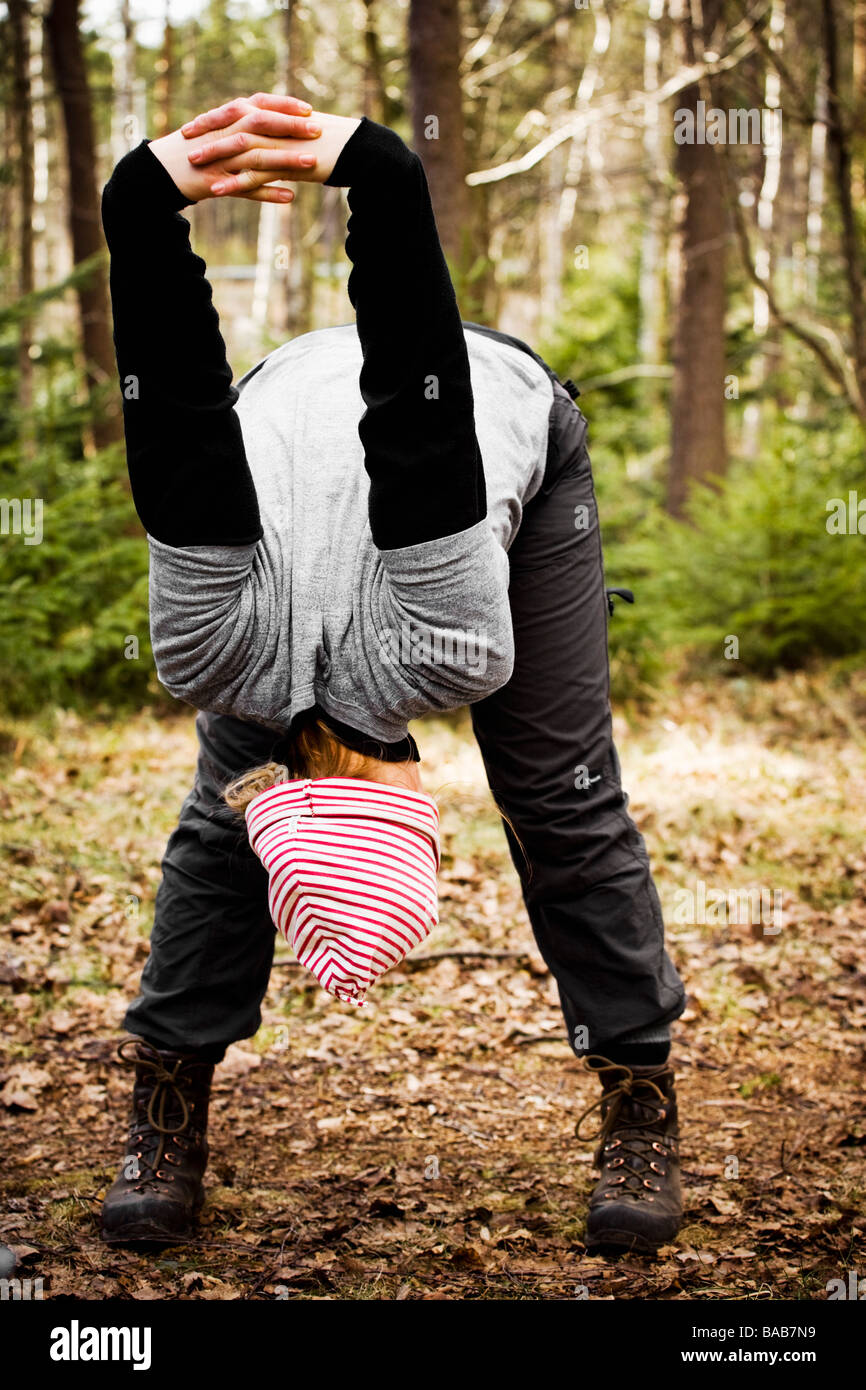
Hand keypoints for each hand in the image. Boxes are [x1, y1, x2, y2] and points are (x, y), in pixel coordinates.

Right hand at [148, 93, 325, 202]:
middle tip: (318, 130)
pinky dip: (268, 192)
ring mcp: (222, 159)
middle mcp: (226, 133)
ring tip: (312, 163)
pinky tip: (289, 197)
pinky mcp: (218, 182)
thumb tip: (270, 120)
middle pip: (263, 124)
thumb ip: (243, 125)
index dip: (285, 106)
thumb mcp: (219, 130)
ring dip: (287, 159)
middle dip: (292, 127)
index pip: (261, 105)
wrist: (163, 169)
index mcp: (228, 117)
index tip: (309, 110)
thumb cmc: (195, 148)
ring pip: (259, 155)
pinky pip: (246, 188)